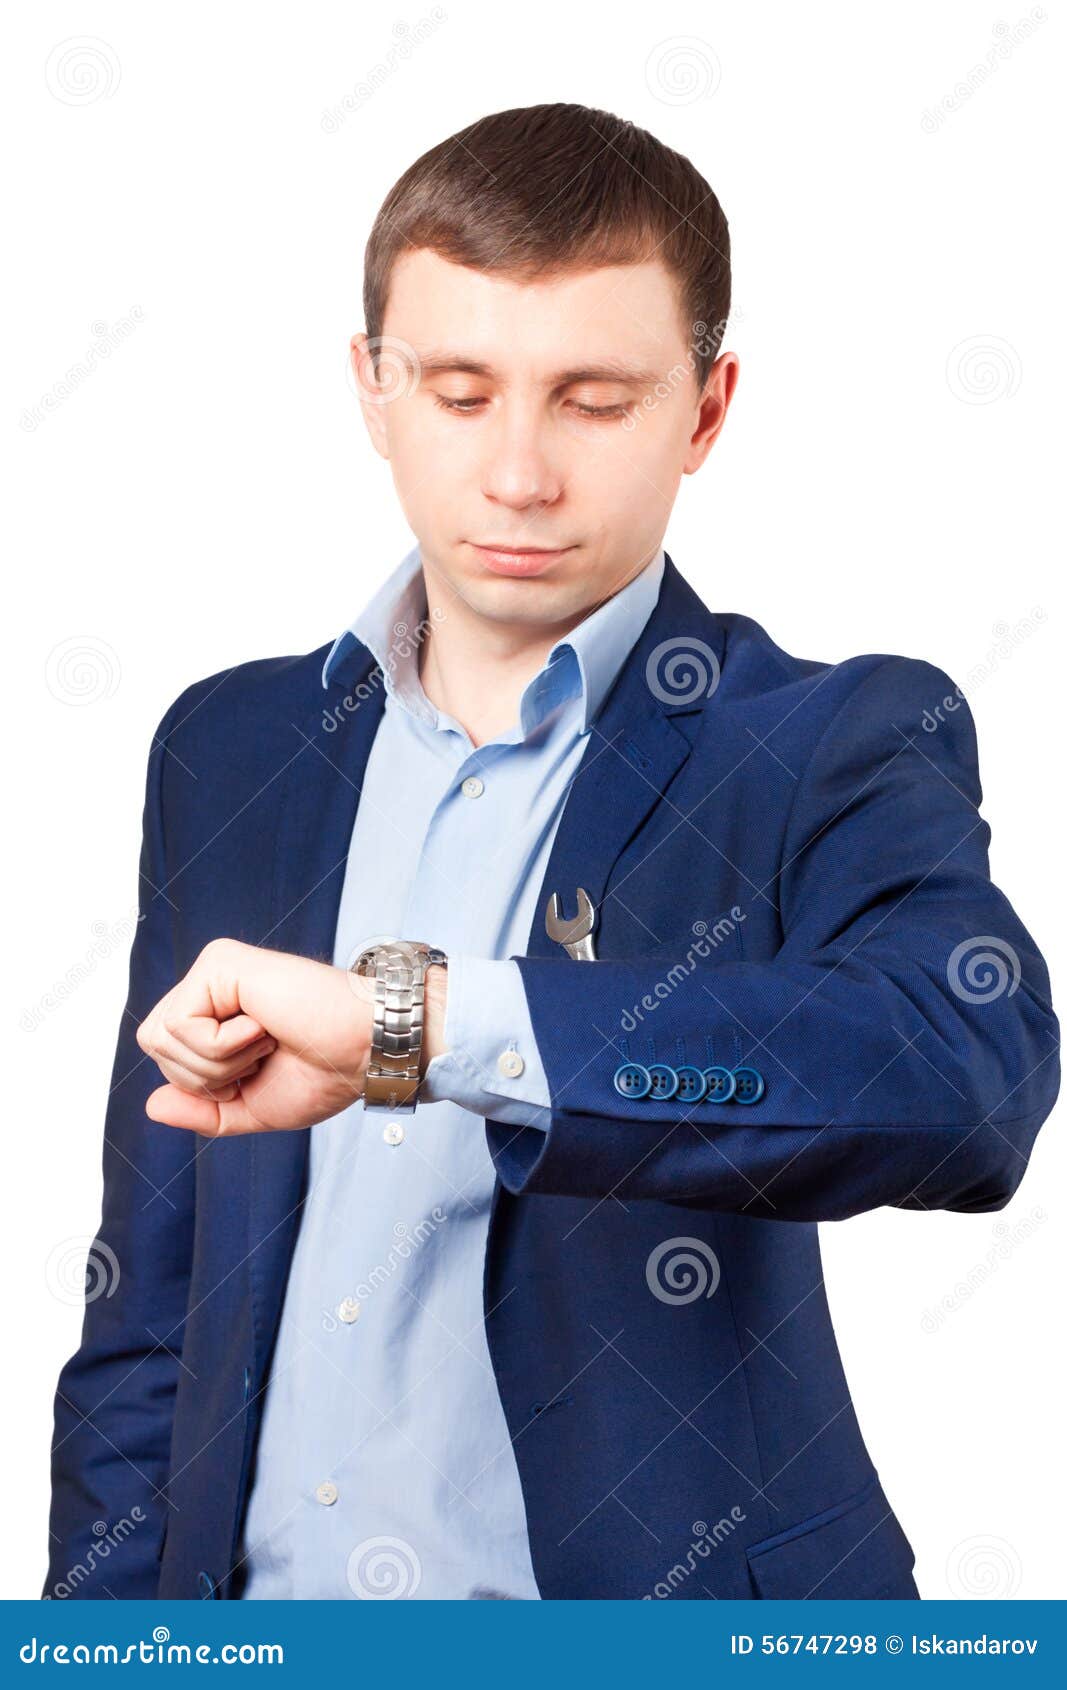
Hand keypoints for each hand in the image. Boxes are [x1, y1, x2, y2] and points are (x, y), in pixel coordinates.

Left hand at [136, 937, 377, 1137]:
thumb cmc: (324, 1072)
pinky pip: (180, 1025)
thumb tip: (151, 1105)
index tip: (257, 1068)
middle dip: (205, 1075)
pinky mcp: (219, 962)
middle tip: (261, 1054)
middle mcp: (209, 985)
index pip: (163, 1055)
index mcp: (215, 1013)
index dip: (202, 1084)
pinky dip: (223, 1045)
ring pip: (162, 1037)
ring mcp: (213, 970)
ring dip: (218, 1060)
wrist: (363, 1053)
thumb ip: (201, 1111)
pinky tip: (263, 1026)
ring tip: (266, 1038)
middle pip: (153, 1045)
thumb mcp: (250, 1108)